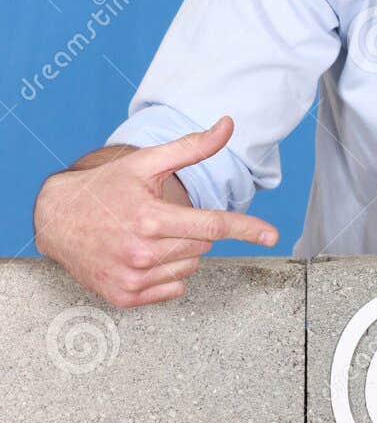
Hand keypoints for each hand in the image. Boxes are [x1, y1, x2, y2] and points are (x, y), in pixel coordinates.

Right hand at [33, 117, 277, 308]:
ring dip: (181, 251)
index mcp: (150, 219)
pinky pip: (173, 288)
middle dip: (194, 229)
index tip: (272, 235)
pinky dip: (168, 273)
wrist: (58, 220)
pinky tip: (144, 256)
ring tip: (149, 235)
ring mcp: (132, 278)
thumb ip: (191, 147)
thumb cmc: (106, 188)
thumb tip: (227, 126)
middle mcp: (141, 253)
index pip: (212, 225)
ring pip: (190, 267)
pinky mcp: (124, 297)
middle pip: (203, 245)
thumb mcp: (146, 162)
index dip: (246, 228)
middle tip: (164, 217)